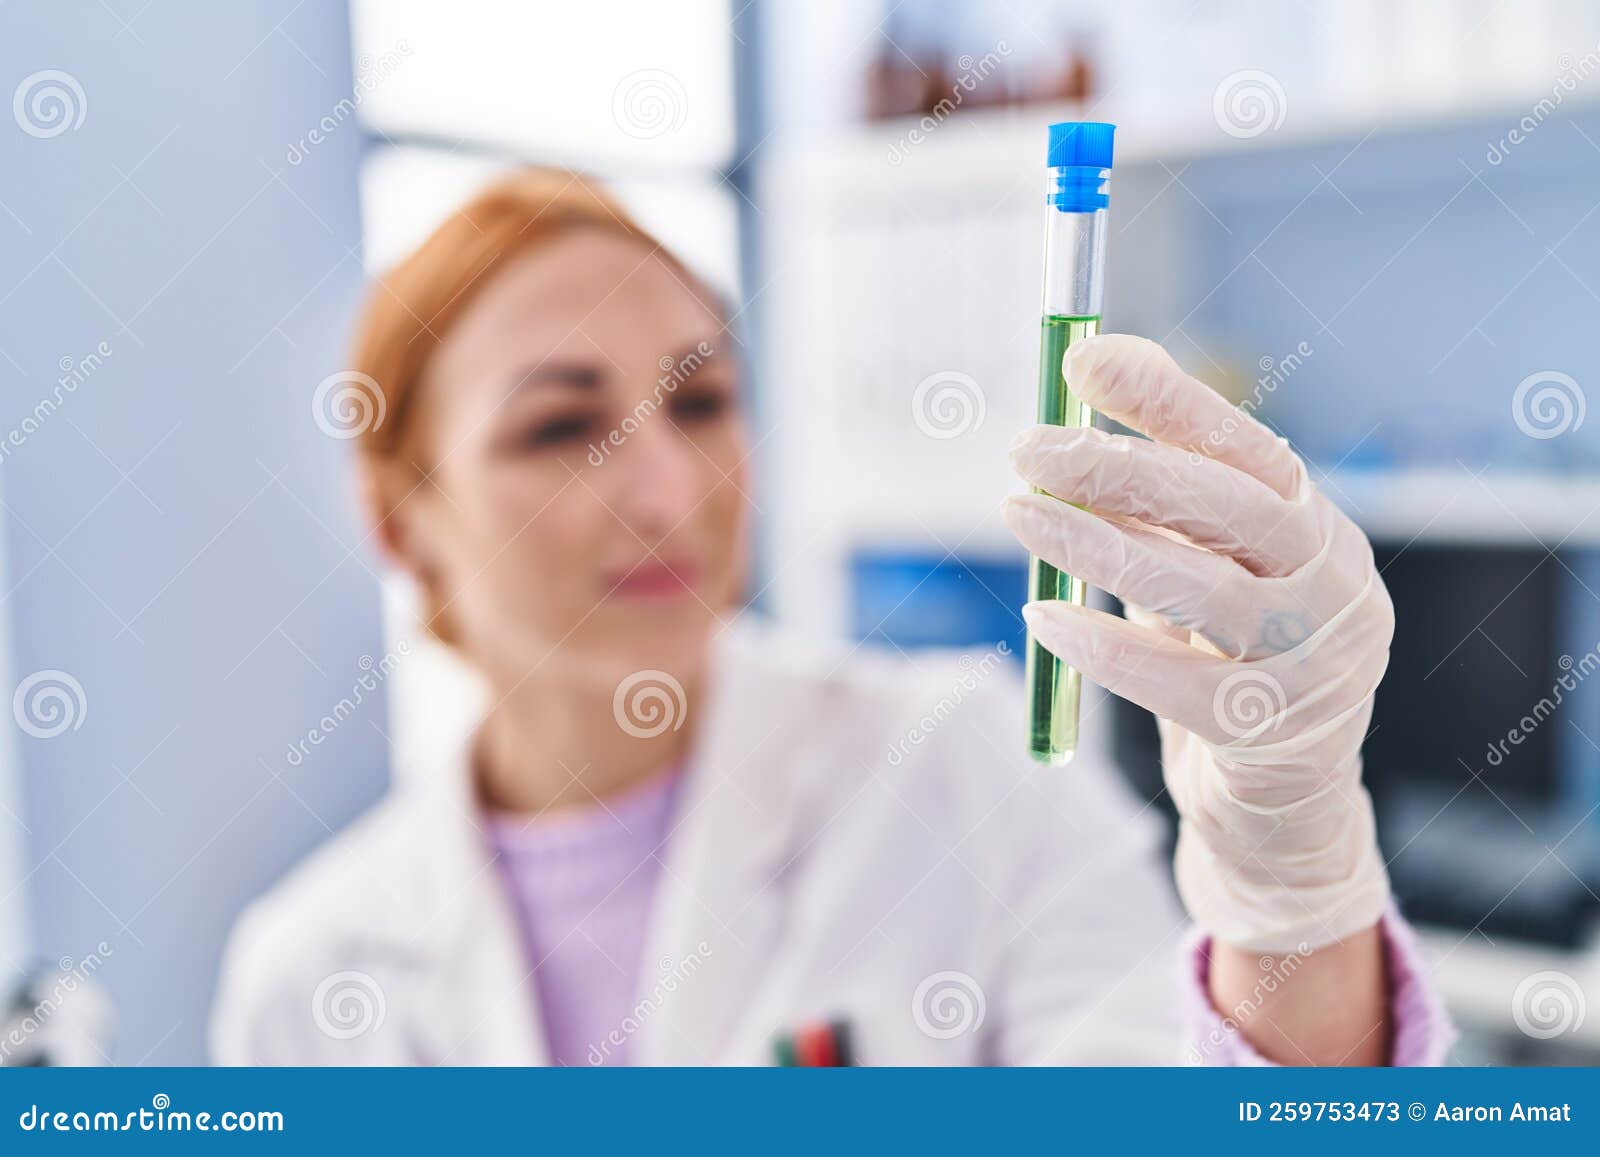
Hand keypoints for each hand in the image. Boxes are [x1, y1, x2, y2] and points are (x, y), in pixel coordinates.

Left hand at [1003, 334, 1392, 952]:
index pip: (1246, 447)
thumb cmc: (1224, 663)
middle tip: (1027, 448)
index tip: (1084, 360)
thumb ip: (1158, 493)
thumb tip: (1084, 381)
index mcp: (1319, 530)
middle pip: (1226, 507)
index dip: (1167, 399)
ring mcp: (1316, 665)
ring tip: (1018, 513)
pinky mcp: (1274, 735)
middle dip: (1118, 467)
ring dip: (1098, 544)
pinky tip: (1044, 618)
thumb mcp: (1201, 569)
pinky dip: (1103, 646)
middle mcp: (1334, 587)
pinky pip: (1177, 683)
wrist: (1279, 809)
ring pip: (1201, 589)